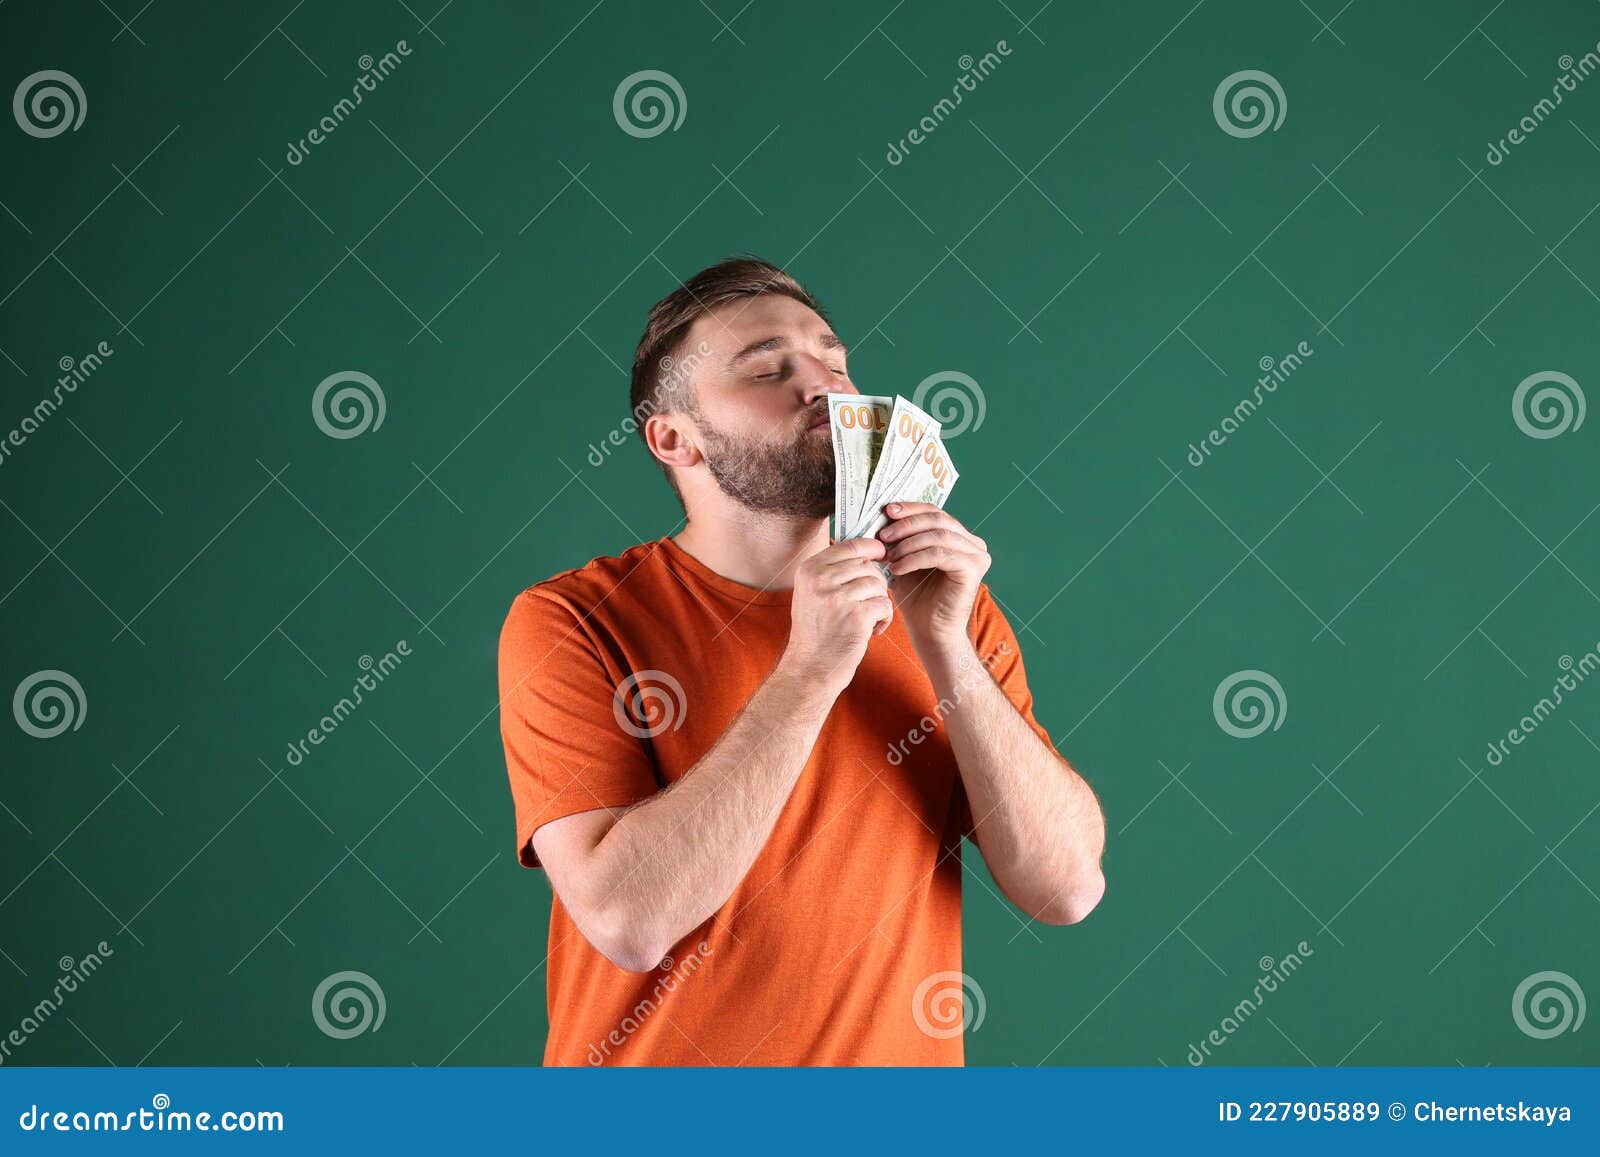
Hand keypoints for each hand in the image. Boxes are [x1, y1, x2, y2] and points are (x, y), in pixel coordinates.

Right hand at [779, 536, 894, 695]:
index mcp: (809, 570)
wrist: (810, 668)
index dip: (873, 547)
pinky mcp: (857, 616)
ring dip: (880, 601)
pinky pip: (885, 604)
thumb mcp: (812, 593)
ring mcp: (838, 598)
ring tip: (869, 619)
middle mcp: (821, 580)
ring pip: (878, 584)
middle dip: (876, 582)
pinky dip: (885, 618)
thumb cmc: (816, 632)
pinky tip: (873, 630)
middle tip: (869, 602)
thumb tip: (869, 547)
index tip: (882, 554)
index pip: (851, 545)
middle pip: (868, 565)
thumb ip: (832, 570)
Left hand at [877, 503, 989, 658]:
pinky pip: (940, 554)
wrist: (929, 632)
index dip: (910, 508)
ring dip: (908, 543)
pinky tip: (897, 569)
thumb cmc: (916, 598)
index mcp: (959, 537)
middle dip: (906, 525)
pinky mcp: (973, 569)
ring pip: (938, 535)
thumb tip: (882, 513)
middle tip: (883, 535)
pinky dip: (915, 558)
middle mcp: (973, 543)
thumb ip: (901, 537)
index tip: (886, 511)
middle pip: (937, 519)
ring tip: (888, 556)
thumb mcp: (905, 560)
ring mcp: (977, 555)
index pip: (934, 512)